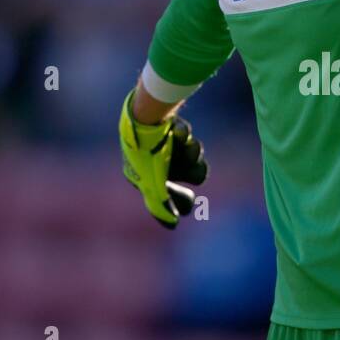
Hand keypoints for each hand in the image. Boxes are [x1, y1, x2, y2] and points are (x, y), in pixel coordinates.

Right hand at [119, 90, 207, 227]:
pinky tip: (178, 132)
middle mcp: (152, 161)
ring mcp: (162, 144)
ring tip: (188, 145)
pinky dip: (185, 135)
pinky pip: (186, 138)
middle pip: (185, 175)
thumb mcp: (154, 185)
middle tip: (197, 172)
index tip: (190, 203)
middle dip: (192, 172)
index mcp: (142, 176)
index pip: (166, 196)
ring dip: (192, 153)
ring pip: (190, 156)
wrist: (146, 115)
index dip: (180, 201)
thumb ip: (161, 206)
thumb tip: (173, 225)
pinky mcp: (170, 127)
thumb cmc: (148, 154)